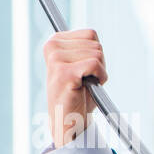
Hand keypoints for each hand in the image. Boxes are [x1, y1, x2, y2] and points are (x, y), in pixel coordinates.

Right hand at [43, 29, 106, 147]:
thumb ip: (85, 47)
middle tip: (86, 80)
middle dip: (99, 64)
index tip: (85, 69)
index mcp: (55, 41)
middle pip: (96, 45)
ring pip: (97, 54)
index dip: (96, 54)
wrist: (69, 120)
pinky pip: (95, 65)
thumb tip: (93, 34)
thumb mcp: (81, 63)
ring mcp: (56, 59)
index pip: (91, 35)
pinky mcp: (64, 73)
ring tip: (85, 85)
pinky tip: (88, 87)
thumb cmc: (78, 93)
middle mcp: (52, 47)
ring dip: (99, 73)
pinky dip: (100, 78)